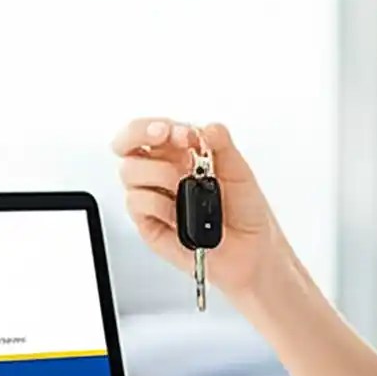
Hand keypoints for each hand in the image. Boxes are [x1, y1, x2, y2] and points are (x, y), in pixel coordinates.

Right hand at [112, 118, 282, 298]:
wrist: (249, 249)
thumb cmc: (244, 211)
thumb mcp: (240, 172)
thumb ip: (223, 146)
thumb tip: (209, 128)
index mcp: (180, 152)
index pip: (151, 129)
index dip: (154, 125)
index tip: (177, 132)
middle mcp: (161, 171)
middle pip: (127, 145)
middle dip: (141, 135)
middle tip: (165, 138)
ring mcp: (153, 196)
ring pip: (128, 171)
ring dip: (157, 171)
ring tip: (184, 182)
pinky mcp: (149, 223)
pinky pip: (136, 203)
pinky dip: (157, 202)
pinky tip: (177, 209)